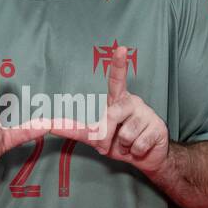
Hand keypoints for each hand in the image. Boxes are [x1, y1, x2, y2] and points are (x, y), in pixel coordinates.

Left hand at [48, 45, 170, 175]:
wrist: (147, 158)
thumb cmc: (119, 143)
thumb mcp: (95, 137)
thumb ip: (76, 130)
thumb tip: (50, 125)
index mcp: (117, 101)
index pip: (117, 80)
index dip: (119, 64)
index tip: (121, 48)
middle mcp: (132, 102)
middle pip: (111, 116)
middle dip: (106, 137)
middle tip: (109, 146)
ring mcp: (147, 114)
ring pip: (126, 134)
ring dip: (123, 147)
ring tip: (129, 145)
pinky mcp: (158, 127)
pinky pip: (138, 144)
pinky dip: (135, 152)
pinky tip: (140, 148)